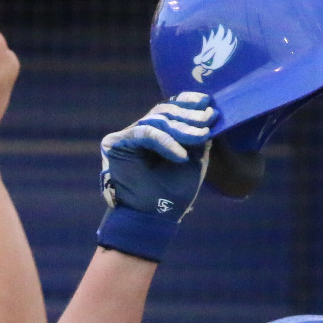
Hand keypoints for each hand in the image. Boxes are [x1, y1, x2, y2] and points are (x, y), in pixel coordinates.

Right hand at [100, 93, 213, 217]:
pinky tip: (180, 155)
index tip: (208, 102)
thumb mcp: (194, 161)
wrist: (154, 220)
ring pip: (156, 121)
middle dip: (188, 116)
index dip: (188, 103)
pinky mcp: (115, 143)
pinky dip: (165, 142)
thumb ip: (197, 138)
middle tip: (208, 119)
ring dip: (181, 129)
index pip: (170, 110)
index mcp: (156, 135)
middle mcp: (139, 133)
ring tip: (201, 136)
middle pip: (164, 113)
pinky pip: (144, 134)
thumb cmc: (173, 195)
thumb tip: (208, 111)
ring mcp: (126, 137)